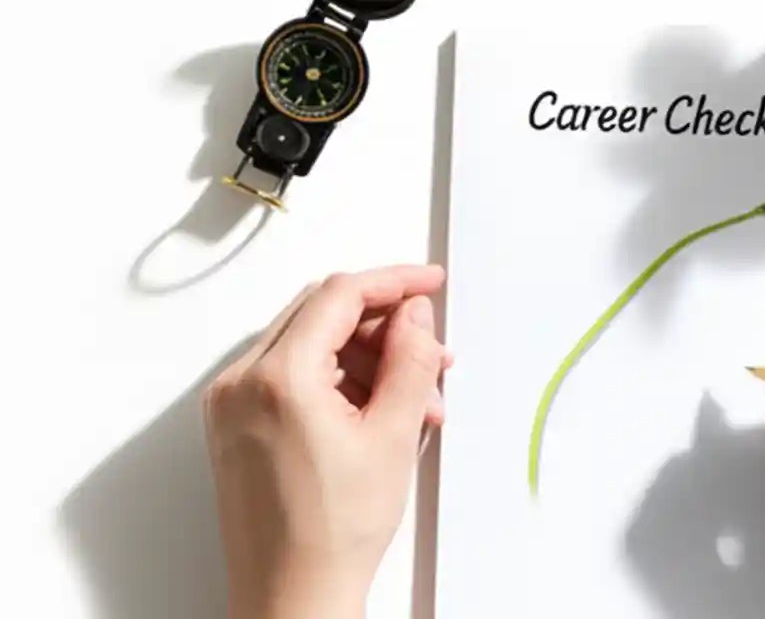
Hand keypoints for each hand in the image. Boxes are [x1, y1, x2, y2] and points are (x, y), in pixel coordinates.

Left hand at [203, 265, 448, 618]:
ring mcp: (231, 404)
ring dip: (363, 356)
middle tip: (429, 344)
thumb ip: (410, 360)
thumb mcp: (392, 435)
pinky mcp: (235, 424)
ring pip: (308, 343)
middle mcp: (241, 382)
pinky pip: (291, 375)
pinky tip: (377, 409)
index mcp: (277, 378)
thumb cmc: (332, 534)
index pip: (340, 295)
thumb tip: (414, 315)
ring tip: (414, 396)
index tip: (427, 282)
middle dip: (382, 324)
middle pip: (320, 313)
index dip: (393, 281)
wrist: (293, 596)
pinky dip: (336, 380)